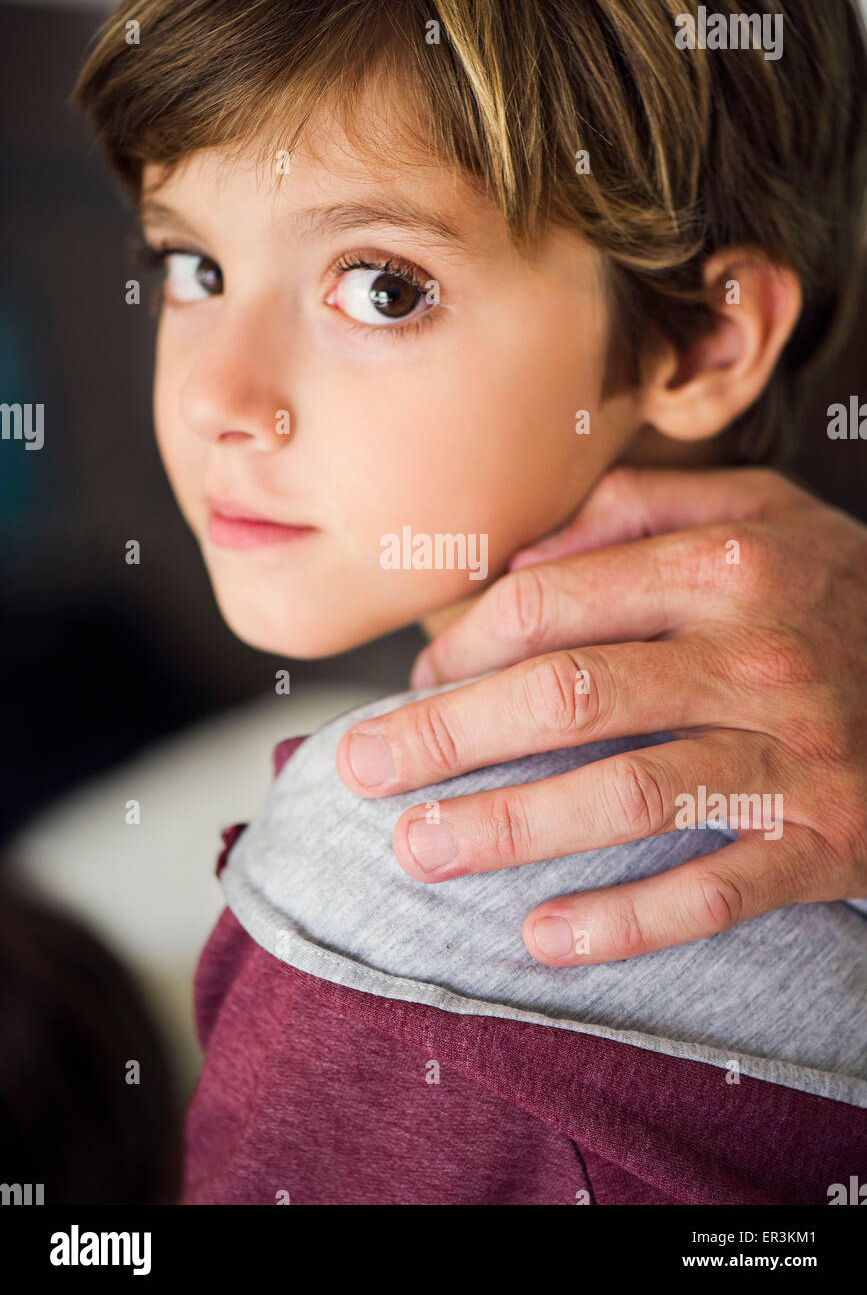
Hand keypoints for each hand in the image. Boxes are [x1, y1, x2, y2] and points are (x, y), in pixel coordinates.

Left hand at [336, 467, 866, 963]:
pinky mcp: (824, 841)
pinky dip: (625, 921)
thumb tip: (517, 556)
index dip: (463, 648)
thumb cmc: (839, 594)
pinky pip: (713, 893)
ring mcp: (793, 754)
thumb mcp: (759, 513)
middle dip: (446, 737)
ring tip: (418, 850)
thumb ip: (638, 511)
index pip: (551, 603)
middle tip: (361, 770)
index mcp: (724, 564)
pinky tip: (544, 937)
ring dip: (508, 827)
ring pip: (626, 797)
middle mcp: (755, 654)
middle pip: (566, 696)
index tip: (417, 684)